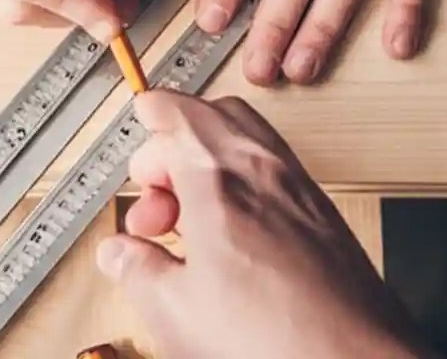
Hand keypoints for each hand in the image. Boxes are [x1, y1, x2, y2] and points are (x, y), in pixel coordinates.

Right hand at [97, 90, 430, 358]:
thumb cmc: (278, 340)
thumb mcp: (173, 310)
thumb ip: (138, 271)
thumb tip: (120, 254)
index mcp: (221, 179)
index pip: (183, 115)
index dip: (155, 111)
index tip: (142, 114)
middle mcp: (268, 172)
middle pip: (219, 119)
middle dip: (178, 143)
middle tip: (153, 191)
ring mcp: (303, 193)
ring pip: (251, 147)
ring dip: (211, 167)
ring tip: (185, 224)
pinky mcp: (325, 221)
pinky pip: (275, 179)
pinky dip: (244, 188)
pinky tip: (228, 241)